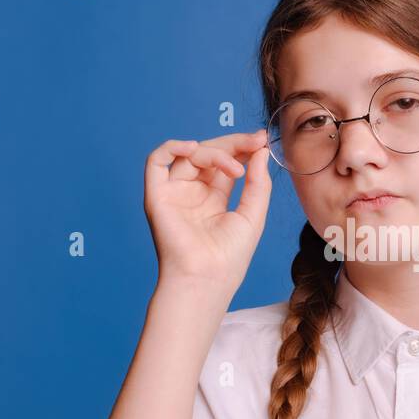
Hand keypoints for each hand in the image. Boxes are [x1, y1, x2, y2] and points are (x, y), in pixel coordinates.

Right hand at [143, 129, 272, 290]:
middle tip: (255, 141)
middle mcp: (192, 193)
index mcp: (213, 199)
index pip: (226, 163)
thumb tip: (261, 151)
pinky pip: (156, 161)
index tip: (262, 141)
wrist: (207, 278)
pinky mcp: (157, 196)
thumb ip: (258, 182)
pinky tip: (195, 148)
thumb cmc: (230, 256)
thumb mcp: (253, 214)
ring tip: (235, 168)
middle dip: (233, 144)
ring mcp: (174, 193)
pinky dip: (173, 147)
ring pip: (189, 155)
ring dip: (214, 153)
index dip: (242, 148)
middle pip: (209, 154)